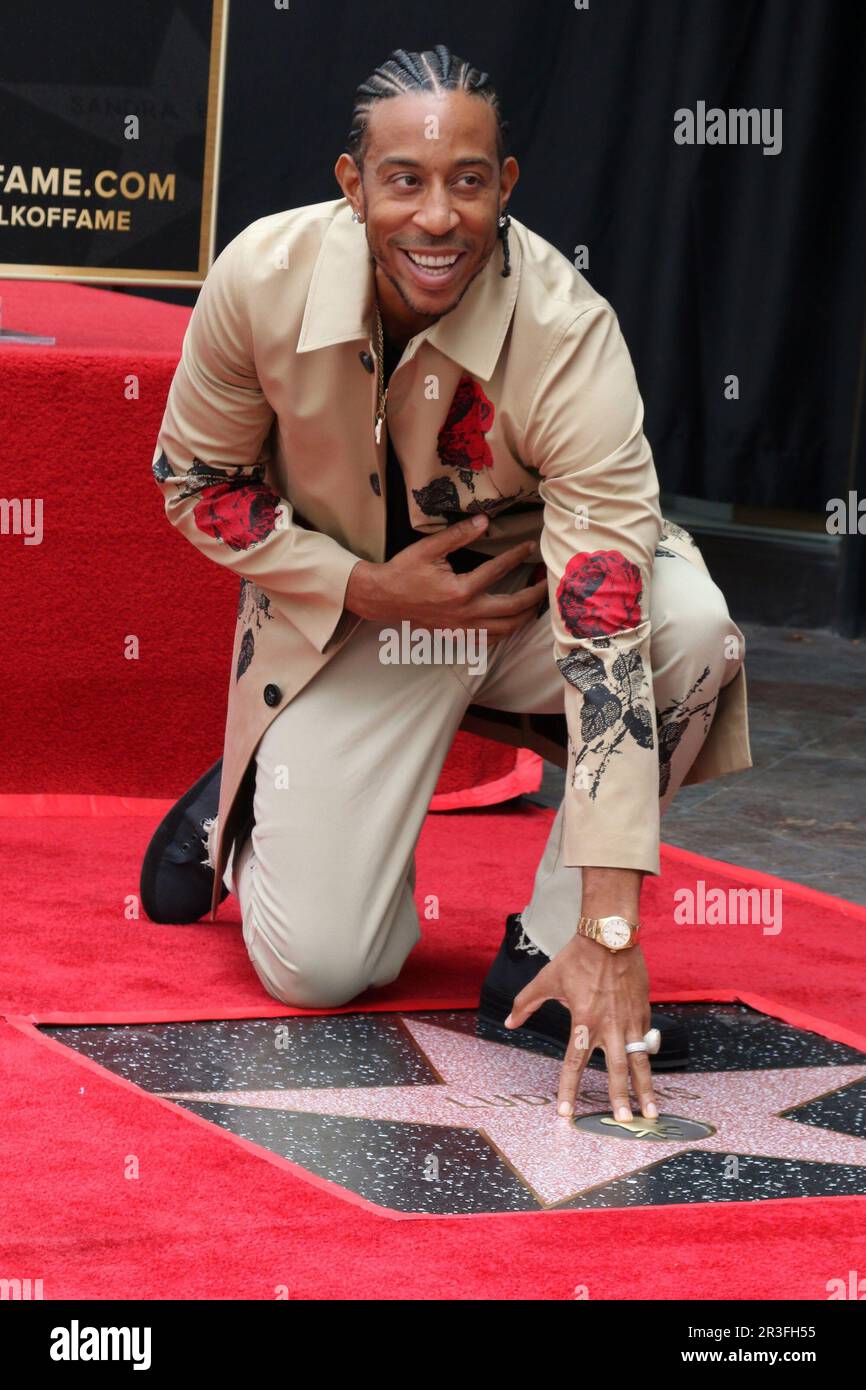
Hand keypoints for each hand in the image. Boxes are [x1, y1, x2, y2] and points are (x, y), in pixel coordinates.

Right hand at [345, 515, 546, 643]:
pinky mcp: (457, 636)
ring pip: (505, 630)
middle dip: (534, 597)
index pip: (498, 571)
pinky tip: (512, 621)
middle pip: (512, 609)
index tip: (530, 546)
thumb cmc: (403, 571)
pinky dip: (505, 631)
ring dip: (524, 618)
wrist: (382, 599)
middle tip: (546, 585)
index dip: (517, 556)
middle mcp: (465, 614)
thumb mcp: (428, 548)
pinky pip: (489, 639)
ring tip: (535, 605)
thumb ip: (458, 535)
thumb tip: (484, 521)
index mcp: (460, 590)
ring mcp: (462, 629)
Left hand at [505, 934, 659, 1122]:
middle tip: (624, 1122)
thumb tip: (508, 1021)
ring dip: (645, 1089)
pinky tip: (648, 1072)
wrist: (610, 935)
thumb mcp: (547, 979)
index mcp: (584, 1020)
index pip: (574, 1063)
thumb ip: (526, 1002)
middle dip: (620, 1099)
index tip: (566, 1113)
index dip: (569, 1089)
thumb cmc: (576, 957)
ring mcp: (631, 1020)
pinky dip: (647, 1057)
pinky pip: (646, 1040)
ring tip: (652, 1112)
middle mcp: (610, 1026)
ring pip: (641, 1062)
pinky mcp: (644, 1012)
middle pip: (617, 1071)